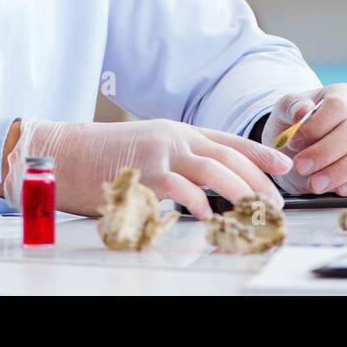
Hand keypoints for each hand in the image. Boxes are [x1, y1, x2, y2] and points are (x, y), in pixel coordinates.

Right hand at [2, 118, 293, 218]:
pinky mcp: (142, 171)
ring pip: (212, 168)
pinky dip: (196, 201)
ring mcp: (159, 152)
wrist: (62, 151)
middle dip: (258, 178)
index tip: (284, 166)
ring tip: (255, 209)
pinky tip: (207, 216)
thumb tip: (204, 188)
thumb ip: (176, 162)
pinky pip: (178, 187)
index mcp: (177, 131)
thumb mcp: (147, 148)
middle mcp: (174, 137)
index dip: (259, 152)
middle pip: (228, 155)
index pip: (228, 140)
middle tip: (275, 202)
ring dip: (239, 190)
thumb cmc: (101, 155)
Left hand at [261, 83, 346, 196]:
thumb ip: (291, 106)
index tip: (293, 142)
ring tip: (315, 184)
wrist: (301, 150)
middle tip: (301, 167)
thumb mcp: (284, 112)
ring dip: (340, 172)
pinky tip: (340, 190)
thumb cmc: (295, 127)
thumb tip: (303, 110)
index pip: (338, 105)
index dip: (316, 125)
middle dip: (326, 153)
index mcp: (342, 94)